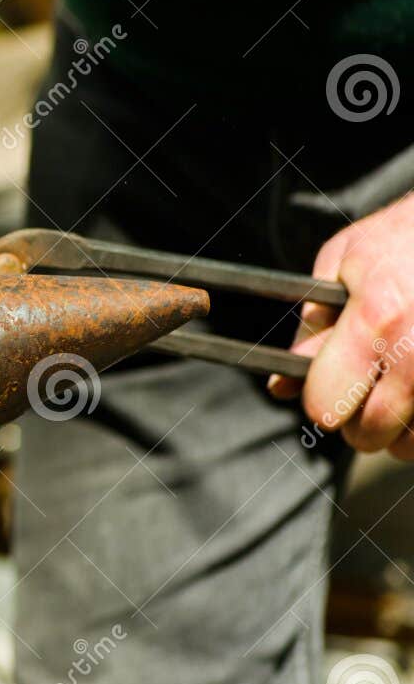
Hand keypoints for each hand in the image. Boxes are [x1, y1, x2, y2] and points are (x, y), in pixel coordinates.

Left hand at [270, 192, 413, 458]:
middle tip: (364, 388)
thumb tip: (282, 386)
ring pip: (410, 446)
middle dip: (357, 420)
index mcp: (377, 320)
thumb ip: (311, 326)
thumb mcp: (343, 261)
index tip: (324, 386)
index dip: (317, 399)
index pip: (326, 404)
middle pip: (370, 434)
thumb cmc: (404, 237)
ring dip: (398, 430)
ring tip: (396, 388)